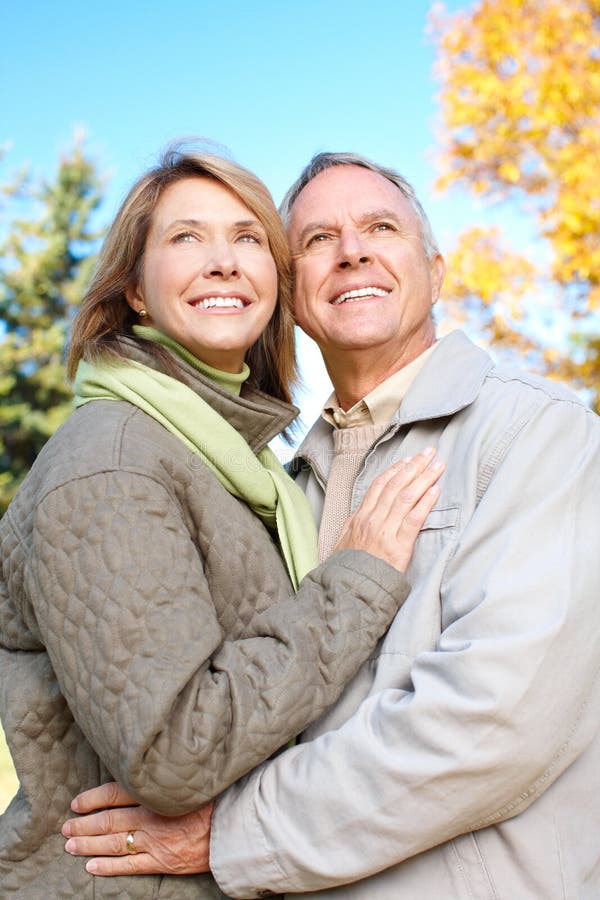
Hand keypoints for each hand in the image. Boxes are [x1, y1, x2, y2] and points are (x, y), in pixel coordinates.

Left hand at [62, 782, 212, 875]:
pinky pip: (129, 867)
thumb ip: (165, 774)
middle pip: (109, 820)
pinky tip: (92, 866)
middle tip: (66, 827)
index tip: (77, 803)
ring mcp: (155, 842)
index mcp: (155, 794)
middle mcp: (151, 817)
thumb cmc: (217, 795)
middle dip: (84, 825)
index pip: (115, 793)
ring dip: (89, 845)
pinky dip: (108, 867)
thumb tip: (144, 767)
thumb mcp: (190, 776)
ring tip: (71, 845)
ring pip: (113, 844)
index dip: (93, 798)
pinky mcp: (163, 862)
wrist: (237, 825)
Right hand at [335, 447, 443, 571]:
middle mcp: (372, 519)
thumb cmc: (347, 569)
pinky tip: (436, 490)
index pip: (380, 485)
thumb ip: (355, 524)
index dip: (396, 470)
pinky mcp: (398, 547)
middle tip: (429, 453)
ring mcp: (385, 532)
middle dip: (414, 466)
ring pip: (406, 497)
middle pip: (396, 485)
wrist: (347, 589)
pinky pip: (414, 519)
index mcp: (360, 516)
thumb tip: (363, 512)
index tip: (408, 460)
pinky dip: (425, 503)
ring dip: (424, 478)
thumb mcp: (345, 541)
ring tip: (438, 465)